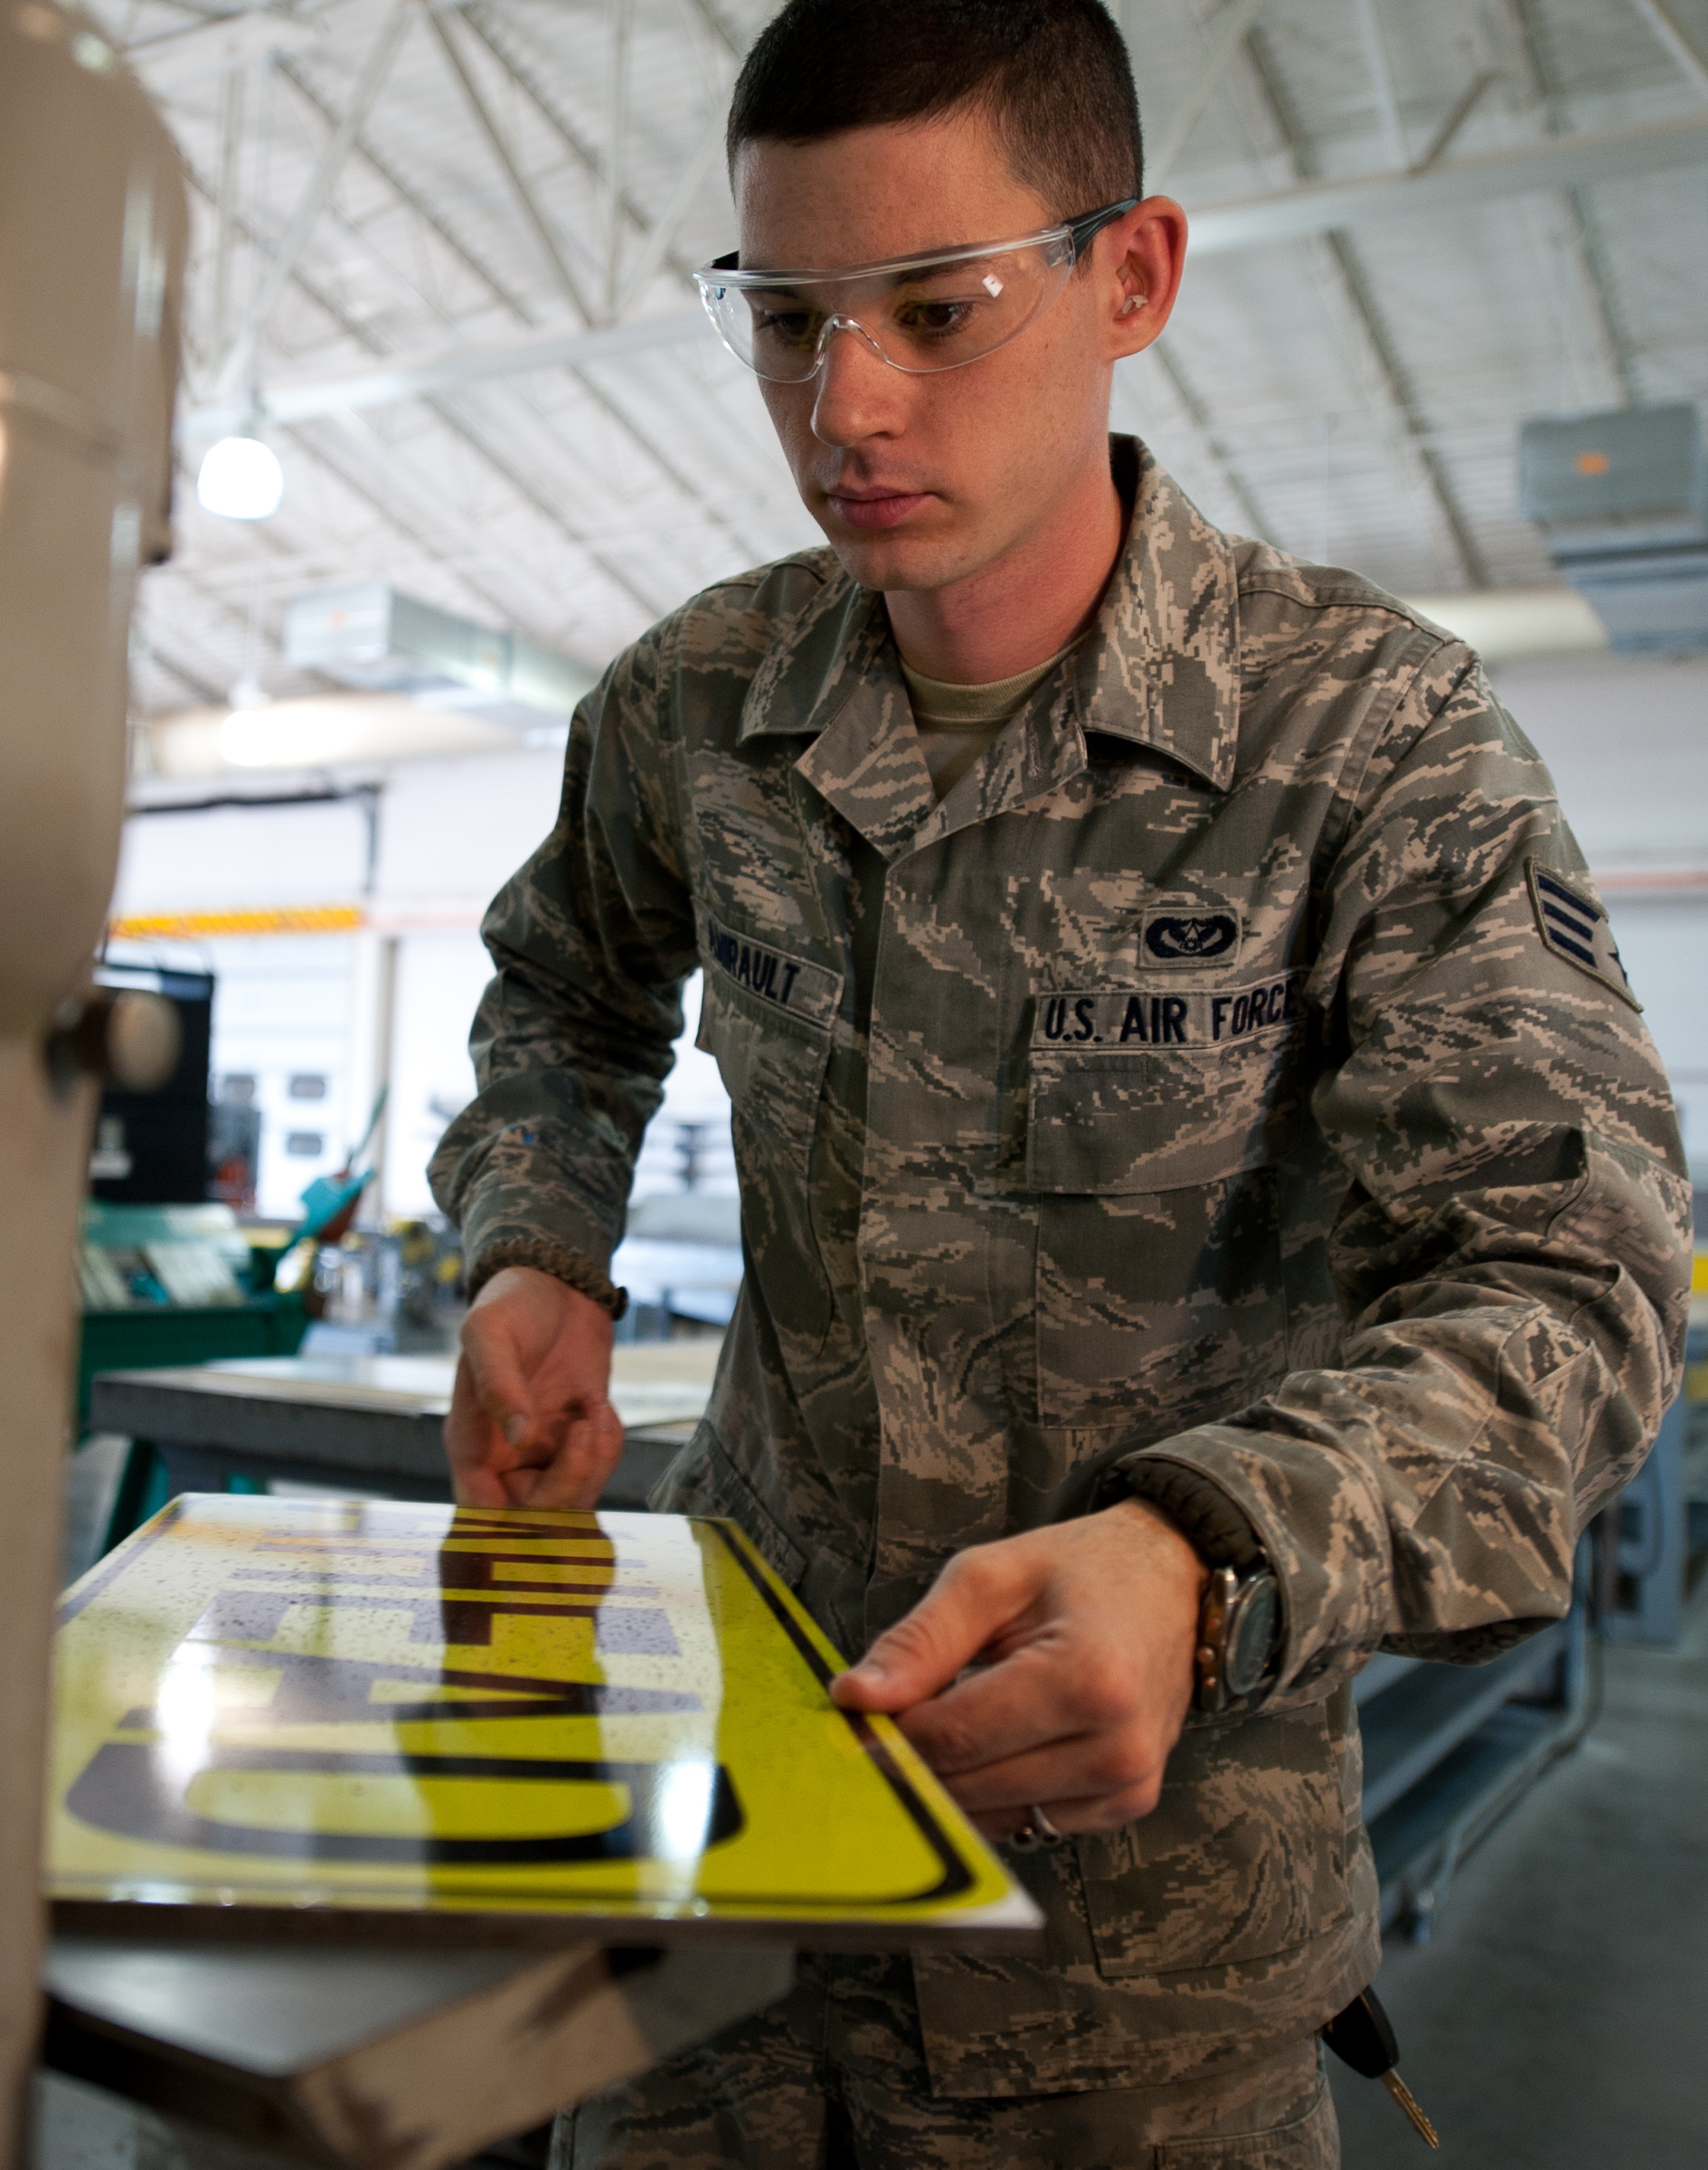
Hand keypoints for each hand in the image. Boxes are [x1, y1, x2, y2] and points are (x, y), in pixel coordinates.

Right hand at [445, 1266, 623, 1509]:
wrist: (555, 1279)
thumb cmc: (510, 1302)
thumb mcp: (491, 1332)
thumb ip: (499, 1385)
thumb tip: (519, 1437)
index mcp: (473, 1442)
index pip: (481, 1512)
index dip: (506, 1527)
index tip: (542, 1501)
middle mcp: (506, 1456)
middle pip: (537, 1515)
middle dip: (570, 1482)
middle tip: (586, 1426)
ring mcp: (546, 1449)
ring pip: (574, 1499)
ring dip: (596, 1461)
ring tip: (595, 1408)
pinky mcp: (580, 1435)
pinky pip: (599, 1467)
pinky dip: (609, 1444)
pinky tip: (601, 1405)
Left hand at [830, 1500, 1206, 1838]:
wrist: (1174, 1579)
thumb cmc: (1083, 1570)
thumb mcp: (991, 1577)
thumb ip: (920, 1640)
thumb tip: (854, 1699)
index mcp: (1087, 1679)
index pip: (954, 1736)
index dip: (889, 1729)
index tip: (854, 1710)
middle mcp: (1117, 1746)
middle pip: (968, 1784)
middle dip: (916, 1753)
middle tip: (891, 1710)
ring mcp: (1127, 1785)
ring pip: (992, 1814)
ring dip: (956, 1775)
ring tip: (959, 1709)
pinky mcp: (1126, 1805)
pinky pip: (1028, 1822)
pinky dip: (997, 1789)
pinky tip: (1003, 1737)